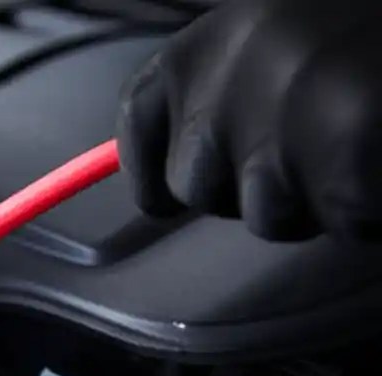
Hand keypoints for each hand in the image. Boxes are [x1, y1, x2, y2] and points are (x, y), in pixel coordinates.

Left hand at [117, 0, 381, 240]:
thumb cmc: (369, 29)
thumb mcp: (290, 33)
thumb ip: (231, 89)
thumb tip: (177, 168)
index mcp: (211, 35)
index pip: (141, 120)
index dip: (149, 169)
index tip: (163, 197)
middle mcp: (232, 73)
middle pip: (197, 184)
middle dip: (249, 187)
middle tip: (316, 147)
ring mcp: (285, 120)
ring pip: (267, 215)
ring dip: (317, 199)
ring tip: (368, 135)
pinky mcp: (344, 160)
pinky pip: (344, 222)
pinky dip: (374, 208)